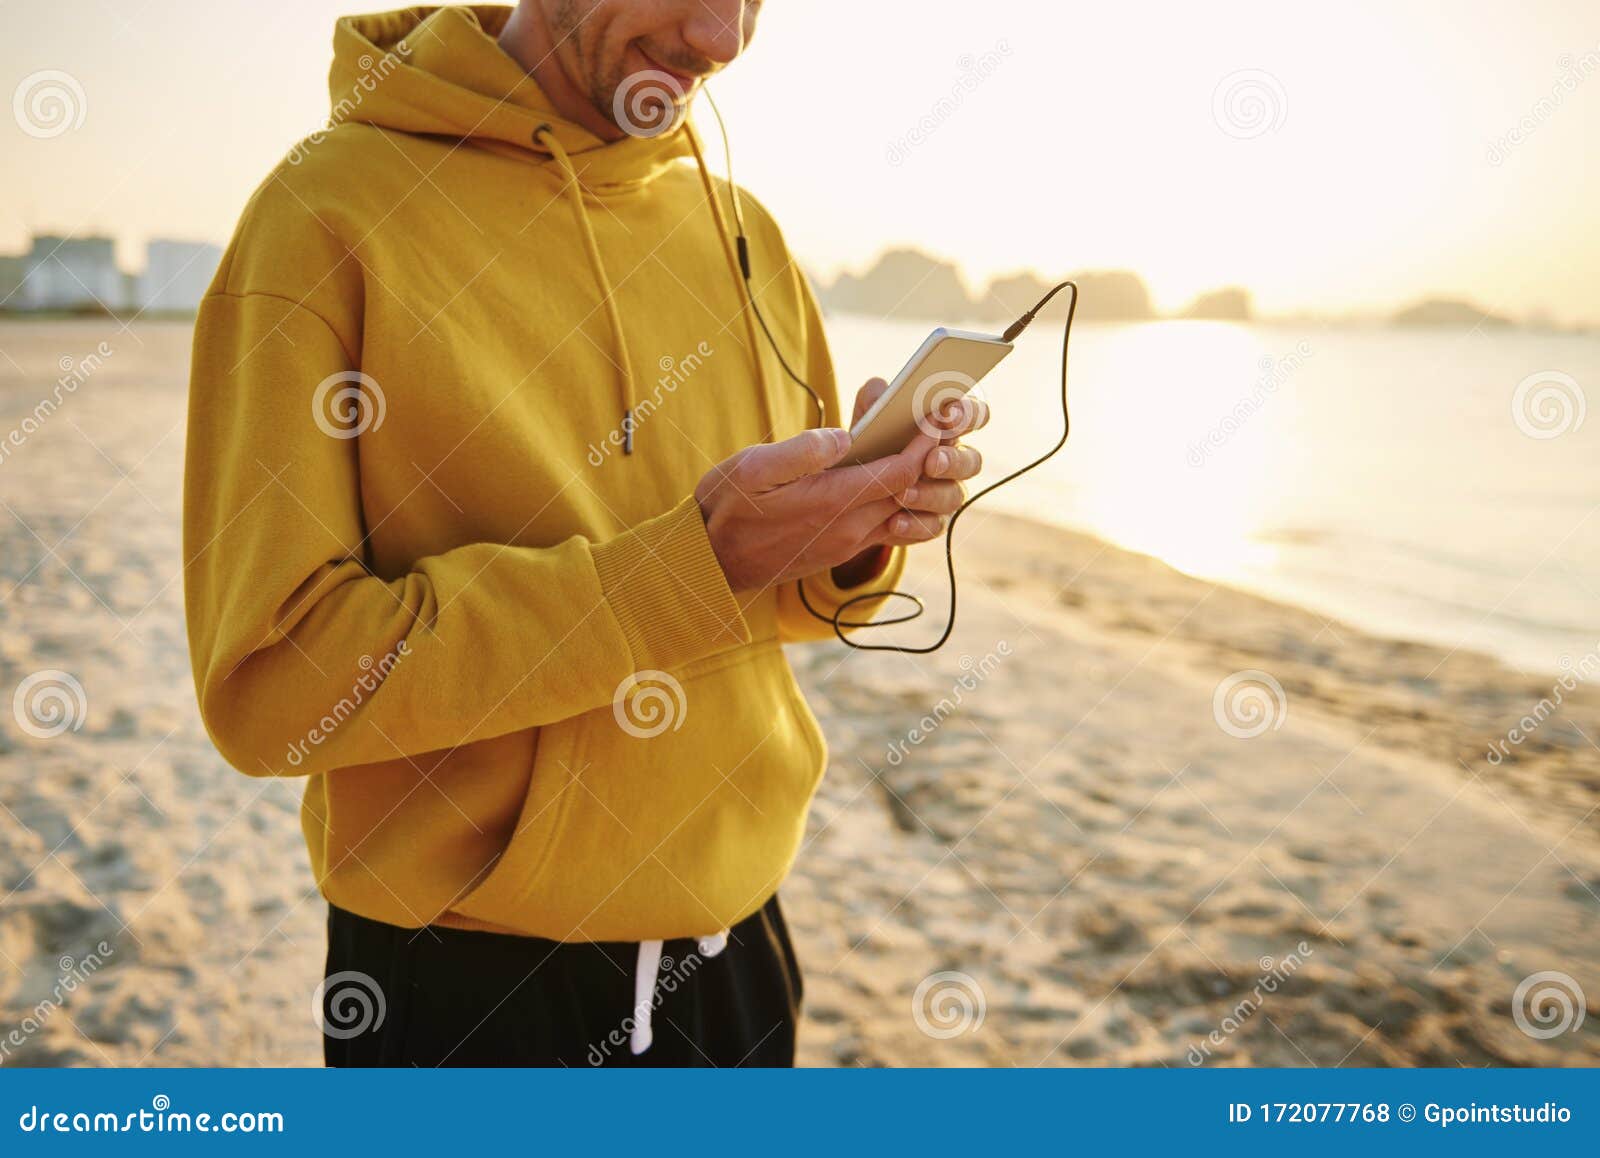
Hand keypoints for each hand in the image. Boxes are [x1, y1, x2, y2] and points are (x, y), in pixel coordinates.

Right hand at [695, 416, 943, 592]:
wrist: (714, 564)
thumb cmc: (728, 509)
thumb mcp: (750, 469)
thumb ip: (800, 452)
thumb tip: (844, 436)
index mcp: (830, 502)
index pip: (899, 472)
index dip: (924, 443)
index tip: (937, 414)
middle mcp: (849, 528)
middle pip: (912, 491)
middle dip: (934, 456)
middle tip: (948, 422)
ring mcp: (849, 542)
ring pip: (907, 513)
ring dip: (925, 482)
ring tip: (930, 446)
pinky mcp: (843, 549)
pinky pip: (891, 527)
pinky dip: (906, 501)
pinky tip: (901, 477)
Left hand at [849, 376, 989, 539]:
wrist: (852, 485)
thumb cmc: (871, 441)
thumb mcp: (868, 418)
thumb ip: (876, 400)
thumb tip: (881, 390)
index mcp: (948, 428)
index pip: (975, 415)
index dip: (969, 415)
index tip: (949, 415)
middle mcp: (955, 461)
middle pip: (973, 462)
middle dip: (952, 462)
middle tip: (931, 461)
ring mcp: (946, 493)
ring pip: (954, 497)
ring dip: (929, 495)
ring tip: (902, 494)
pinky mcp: (931, 522)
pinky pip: (932, 527)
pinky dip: (914, 525)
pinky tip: (894, 522)